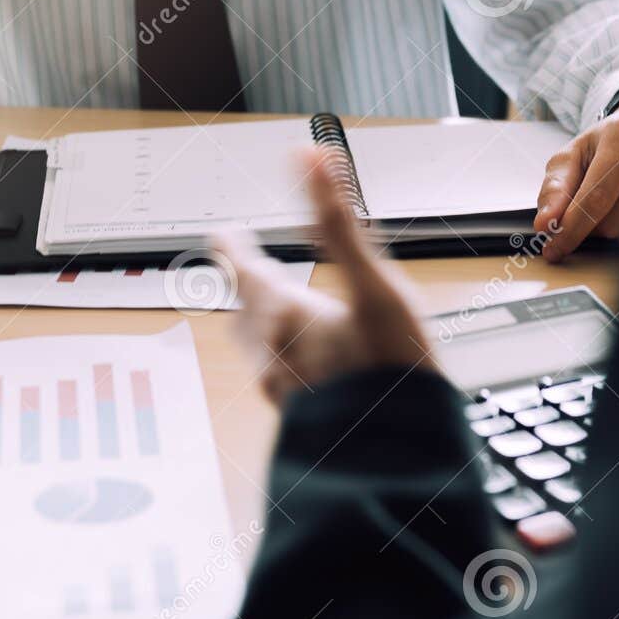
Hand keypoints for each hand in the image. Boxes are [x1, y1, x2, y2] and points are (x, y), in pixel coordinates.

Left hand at [214, 150, 434, 403]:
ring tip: (271, 308)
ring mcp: (284, 387)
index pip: (241, 269)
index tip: (220, 235)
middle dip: (244, 282)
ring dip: (257, 318)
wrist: (398, 459)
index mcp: (284, 314)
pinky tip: (304, 359)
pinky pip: (276, 372)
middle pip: (243, 308)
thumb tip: (313, 159)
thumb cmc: (392, 372)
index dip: (231, 247)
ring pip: (255, 344)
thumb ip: (340, 221)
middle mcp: (273, 351)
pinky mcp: (302, 415)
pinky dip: (280, 350)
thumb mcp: (376, 286)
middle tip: (246, 265)